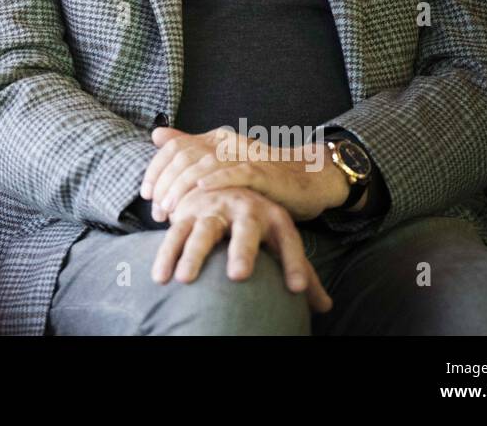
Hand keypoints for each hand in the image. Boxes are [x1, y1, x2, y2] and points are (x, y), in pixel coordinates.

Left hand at [143, 127, 349, 222]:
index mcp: (214, 139)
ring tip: (172, 208)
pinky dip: (217, 180)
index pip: (174, 148)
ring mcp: (244, 154)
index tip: (147, 194)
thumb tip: (156, 135)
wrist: (306, 181)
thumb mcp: (222, 164)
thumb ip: (190, 149)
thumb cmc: (261, 178)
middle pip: (184, 156)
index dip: (156, 170)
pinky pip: (236, 172)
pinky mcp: (262, 171)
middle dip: (166, 184)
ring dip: (184, 187)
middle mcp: (226, 142)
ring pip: (204, 165)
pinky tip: (201, 190)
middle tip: (158, 210)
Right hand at [154, 186, 331, 313]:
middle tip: (239, 275)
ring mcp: (215, 208)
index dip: (294, 264)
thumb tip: (326, 307)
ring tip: (185, 280)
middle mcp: (245, 209)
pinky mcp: (189, 211)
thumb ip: (301, 272)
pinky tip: (160, 277)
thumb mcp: (283, 241)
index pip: (290, 242)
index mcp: (274, 217)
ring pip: (204, 231)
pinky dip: (166, 253)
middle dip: (242, 251)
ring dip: (193, 255)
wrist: (225, 180)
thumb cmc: (259, 223)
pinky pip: (176, 233)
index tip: (296, 289)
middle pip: (246, 230)